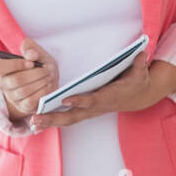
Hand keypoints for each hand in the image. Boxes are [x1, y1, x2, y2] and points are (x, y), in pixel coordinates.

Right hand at [0, 38, 58, 118]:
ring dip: (40, 83)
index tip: (32, 63)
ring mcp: (13, 96)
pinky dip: (42, 93)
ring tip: (48, 78)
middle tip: (46, 70)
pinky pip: (30, 101)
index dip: (15, 64)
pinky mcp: (23, 106)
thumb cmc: (41, 66)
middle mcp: (5, 84)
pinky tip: (48, 87)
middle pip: (15, 80)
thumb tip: (31, 54)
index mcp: (4, 69)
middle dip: (35, 74)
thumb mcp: (38, 53)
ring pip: (23, 91)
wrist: (50, 81)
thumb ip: (31, 48)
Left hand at [30, 53, 156, 131]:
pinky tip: (38, 122)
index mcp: (110, 97)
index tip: (65, 99)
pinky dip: (53, 121)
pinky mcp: (86, 112)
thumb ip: (139, 64)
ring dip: (51, 122)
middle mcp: (98, 107)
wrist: (139, 96)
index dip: (80, 101)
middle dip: (56, 118)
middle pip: (75, 116)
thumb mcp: (140, 73)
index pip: (93, 100)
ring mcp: (91, 111)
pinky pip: (68, 118)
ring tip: (33, 122)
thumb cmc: (136, 83)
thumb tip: (142, 52)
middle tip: (37, 118)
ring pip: (69, 119)